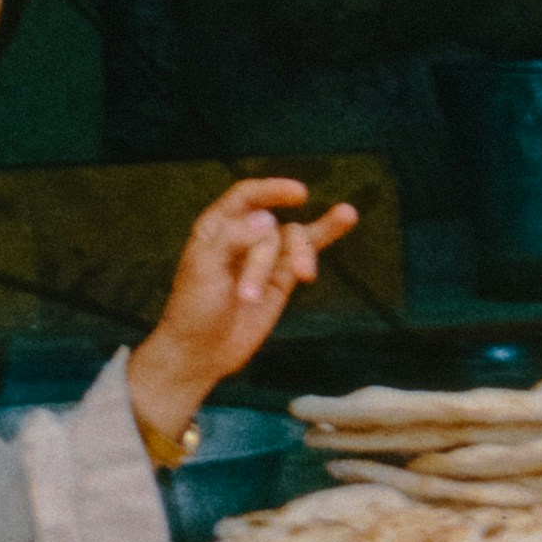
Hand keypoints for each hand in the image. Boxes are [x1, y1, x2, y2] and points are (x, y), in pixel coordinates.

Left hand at [128, 178, 361, 444]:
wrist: (203, 351)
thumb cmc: (195, 306)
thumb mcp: (204, 268)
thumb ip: (233, 238)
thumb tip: (269, 219)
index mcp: (218, 225)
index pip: (248, 195)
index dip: (273, 190)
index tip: (300, 194)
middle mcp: (244, 234)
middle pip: (271, 228)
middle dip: (264, 260)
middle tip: (247, 295)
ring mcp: (266, 256)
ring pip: (294, 239)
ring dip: (301, 257)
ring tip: (304, 277)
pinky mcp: (283, 278)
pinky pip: (305, 252)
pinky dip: (326, 234)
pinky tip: (346, 216)